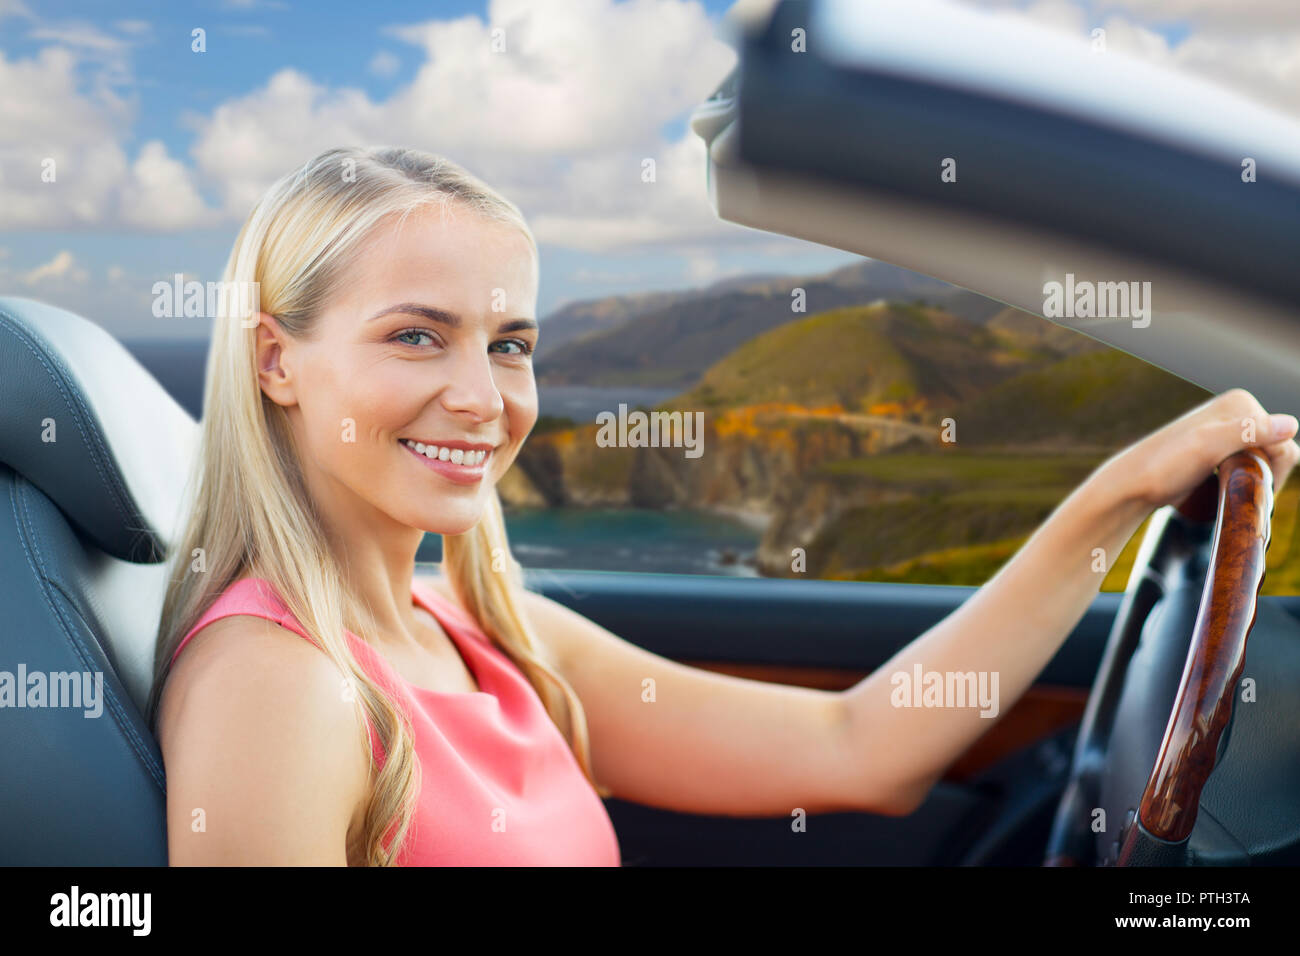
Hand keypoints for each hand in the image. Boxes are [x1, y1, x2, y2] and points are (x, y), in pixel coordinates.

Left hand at [1116, 388, 1299, 510]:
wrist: (1133, 484)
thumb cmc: (1164, 466)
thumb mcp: (1207, 447)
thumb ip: (1248, 433)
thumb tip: (1291, 425)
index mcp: (1240, 402)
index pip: (1284, 440)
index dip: (1272, 467)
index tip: (1243, 481)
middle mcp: (1236, 411)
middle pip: (1278, 450)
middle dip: (1263, 472)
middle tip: (1227, 483)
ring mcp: (1228, 430)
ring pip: (1266, 460)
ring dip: (1255, 478)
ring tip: (1222, 484)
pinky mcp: (1220, 449)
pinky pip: (1251, 465)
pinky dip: (1246, 478)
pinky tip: (1224, 486)